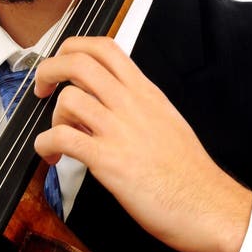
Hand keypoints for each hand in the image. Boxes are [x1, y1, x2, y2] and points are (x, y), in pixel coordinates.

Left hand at [34, 36, 251, 251]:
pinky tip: (50, 154)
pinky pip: (64, 139)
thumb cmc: (189, 170)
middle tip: (42, 87)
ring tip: (58, 133)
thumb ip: (136, 104)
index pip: (105, 48)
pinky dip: (46, 144)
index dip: (74, 47)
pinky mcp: (110, 161)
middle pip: (78, 63)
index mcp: (145, 92)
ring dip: (52, 115)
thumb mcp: (166, 119)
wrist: (208, 204)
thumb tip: (106, 100)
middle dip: (49, 70)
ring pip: (69, 98)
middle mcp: (131, 104)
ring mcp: (120, 131)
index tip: (61, 61)